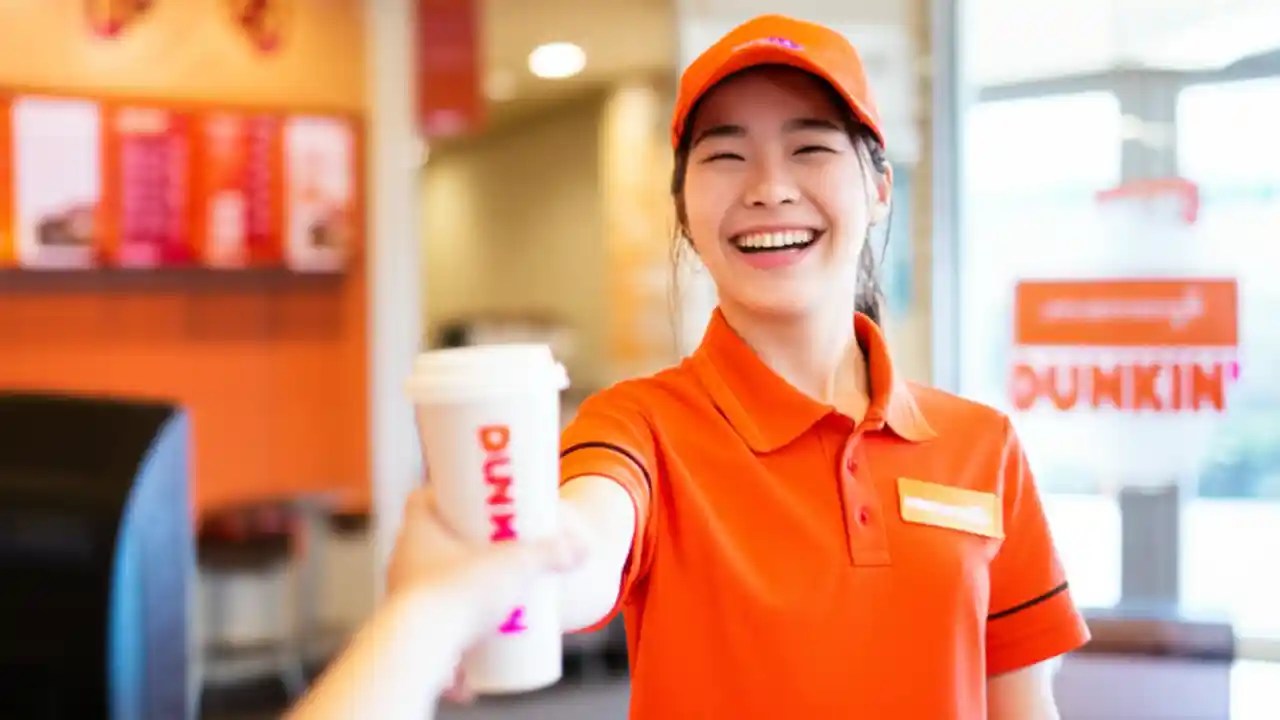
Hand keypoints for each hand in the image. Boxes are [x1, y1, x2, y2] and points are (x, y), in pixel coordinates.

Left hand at [385, 486, 585, 700]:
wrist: (418, 651)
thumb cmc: (457, 594)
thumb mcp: (513, 566)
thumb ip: (549, 554)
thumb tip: (581, 547)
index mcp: (418, 531)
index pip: (423, 498)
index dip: (446, 495)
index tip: (471, 500)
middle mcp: (403, 562)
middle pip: (431, 543)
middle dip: (462, 548)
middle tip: (493, 551)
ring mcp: (403, 599)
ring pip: (431, 586)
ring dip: (458, 592)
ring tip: (492, 599)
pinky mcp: (410, 633)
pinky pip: (434, 628)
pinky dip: (453, 637)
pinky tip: (475, 653)